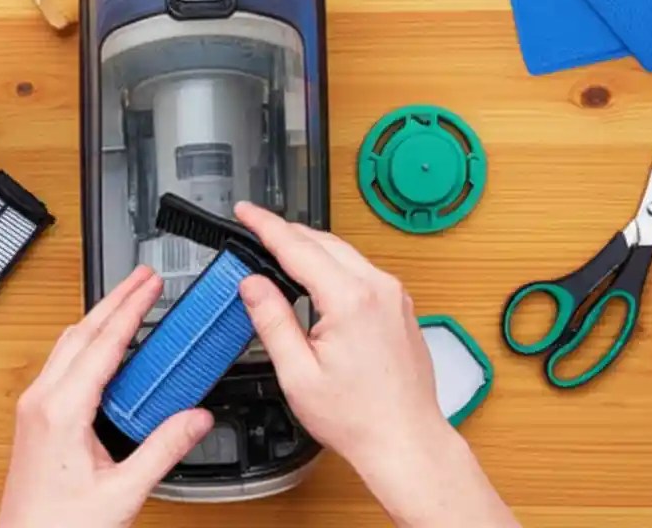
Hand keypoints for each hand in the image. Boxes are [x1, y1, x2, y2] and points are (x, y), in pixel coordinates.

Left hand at [0, 266, 213, 527]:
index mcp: (60, 411)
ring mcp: (32, 408)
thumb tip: (196, 417)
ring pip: (67, 345)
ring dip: (99, 318)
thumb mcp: (123, 491)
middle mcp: (40, 401)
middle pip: (80, 332)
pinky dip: (87, 343)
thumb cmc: (58, 527)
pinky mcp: (33, 418)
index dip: (130, 307)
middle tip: (143, 277)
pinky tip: (106, 345)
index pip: (102, 343)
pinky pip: (61, 364)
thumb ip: (163, 449)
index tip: (149, 283)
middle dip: (114, 299)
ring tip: (129, 300)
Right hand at [234, 202, 518, 527]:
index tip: (246, 211)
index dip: (266, 225)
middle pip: (323, 242)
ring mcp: (394, 295)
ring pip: (345, 253)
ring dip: (311, 246)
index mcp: (350, 300)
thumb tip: (252, 284)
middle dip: (286, 231)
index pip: (298, 247)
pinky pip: (362, 270)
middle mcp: (378, 289)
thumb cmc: (358, 417)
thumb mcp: (298, 373)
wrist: (405, 440)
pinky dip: (334, 264)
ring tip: (278, 248)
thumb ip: (272, 320)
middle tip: (255, 227)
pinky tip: (316, 275)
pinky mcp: (400, 305)